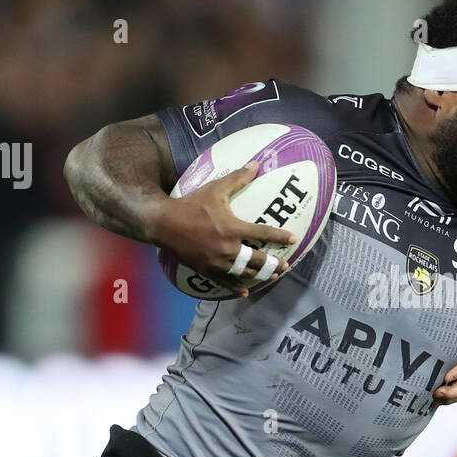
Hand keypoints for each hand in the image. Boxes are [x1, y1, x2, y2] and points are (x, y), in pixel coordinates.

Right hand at [150, 161, 297, 296]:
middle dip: (273, 264)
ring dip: (260, 276)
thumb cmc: (190, 204)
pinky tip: (245, 291)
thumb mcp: (215, 189)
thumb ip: (237, 178)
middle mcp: (227, 248)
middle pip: (257, 261)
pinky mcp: (206, 270)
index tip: (293, 239)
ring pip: (244, 273)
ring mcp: (216, 262)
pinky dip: (236, 287)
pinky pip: (225, 282)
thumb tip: (256, 164)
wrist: (163, 223)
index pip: (262, 233)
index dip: (279, 237)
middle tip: (285, 265)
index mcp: (232, 228)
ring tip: (272, 277)